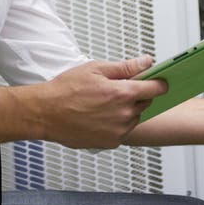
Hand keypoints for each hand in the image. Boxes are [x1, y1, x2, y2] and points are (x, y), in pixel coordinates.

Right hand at [38, 57, 166, 149]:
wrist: (45, 113)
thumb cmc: (66, 89)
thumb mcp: (95, 69)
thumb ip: (125, 67)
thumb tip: (146, 61)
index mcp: (123, 93)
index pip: (156, 88)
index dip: (158, 82)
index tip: (158, 80)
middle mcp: (124, 114)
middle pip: (145, 102)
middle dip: (137, 94)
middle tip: (116, 89)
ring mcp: (118, 131)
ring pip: (134, 117)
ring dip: (126, 110)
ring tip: (103, 104)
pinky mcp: (110, 143)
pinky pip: (122, 131)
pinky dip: (116, 124)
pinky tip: (99, 116)